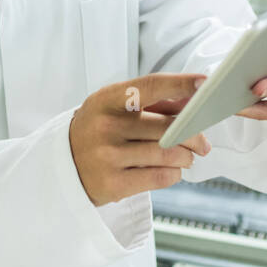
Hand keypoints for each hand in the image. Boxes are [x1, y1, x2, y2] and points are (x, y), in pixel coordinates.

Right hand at [68, 73, 211, 206]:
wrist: (62, 164)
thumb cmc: (98, 130)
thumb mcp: (115, 108)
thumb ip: (152, 102)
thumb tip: (192, 99)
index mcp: (107, 99)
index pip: (150, 86)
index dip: (180, 84)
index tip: (204, 83)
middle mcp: (105, 125)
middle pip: (166, 126)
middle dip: (194, 135)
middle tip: (203, 143)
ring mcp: (107, 155)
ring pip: (167, 153)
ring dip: (186, 156)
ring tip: (187, 157)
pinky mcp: (112, 184)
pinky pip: (159, 177)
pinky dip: (174, 174)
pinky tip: (172, 170)